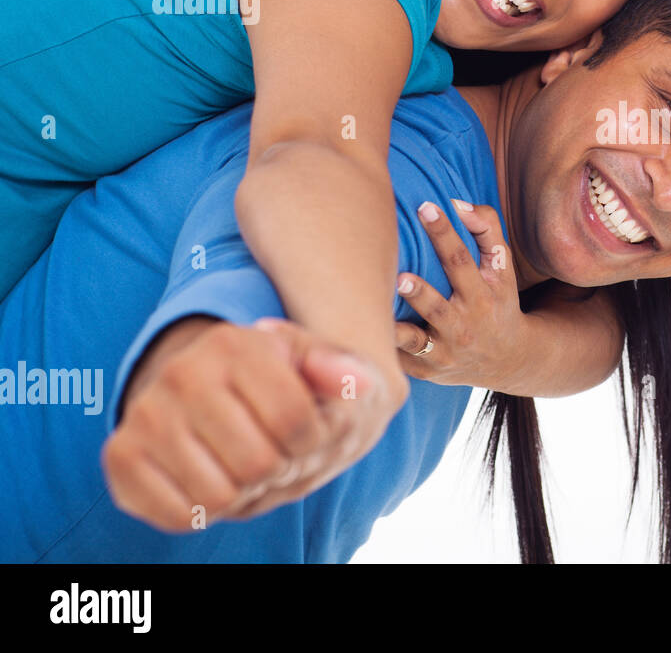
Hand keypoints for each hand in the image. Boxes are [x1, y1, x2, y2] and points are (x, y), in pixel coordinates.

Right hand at [102, 316, 407, 531]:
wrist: (212, 391)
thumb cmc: (279, 379)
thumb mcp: (317, 365)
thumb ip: (343, 370)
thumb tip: (360, 382)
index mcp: (235, 342)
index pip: (294, 422)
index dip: (312, 441)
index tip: (304, 429)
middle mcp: (182, 372)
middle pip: (259, 464)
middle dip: (278, 468)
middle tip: (270, 449)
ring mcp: (145, 413)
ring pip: (220, 496)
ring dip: (243, 493)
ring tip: (239, 462)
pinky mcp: (120, 456)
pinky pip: (181, 516)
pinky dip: (206, 511)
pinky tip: (208, 477)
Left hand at [394, 199, 527, 394]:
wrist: (508, 359)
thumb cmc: (497, 300)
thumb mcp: (502, 267)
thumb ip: (486, 229)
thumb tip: (458, 203)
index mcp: (482, 294)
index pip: (461, 261)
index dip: (444, 233)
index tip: (426, 207)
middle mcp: (464, 324)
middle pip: (438, 306)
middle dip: (420, 293)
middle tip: (400, 277)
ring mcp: (445, 351)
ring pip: (418, 342)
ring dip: (400, 331)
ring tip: (380, 318)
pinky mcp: (427, 370)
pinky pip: (403, 361)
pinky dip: (386, 353)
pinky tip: (362, 341)